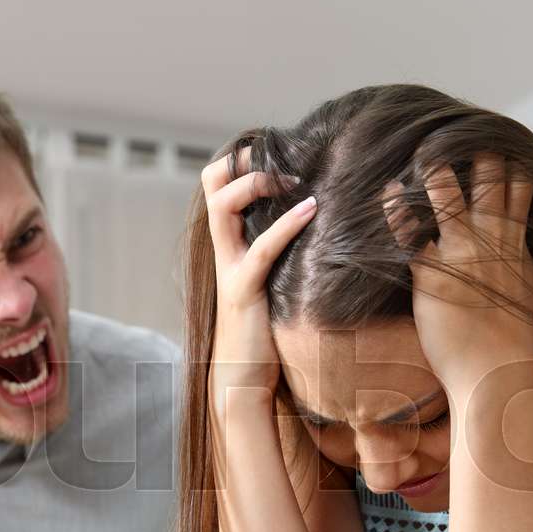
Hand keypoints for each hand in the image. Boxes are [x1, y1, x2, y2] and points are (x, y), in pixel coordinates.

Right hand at [201, 148, 316, 408]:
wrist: (244, 378)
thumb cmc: (266, 331)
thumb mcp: (274, 279)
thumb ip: (283, 251)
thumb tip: (321, 224)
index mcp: (229, 243)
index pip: (217, 183)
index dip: (241, 159)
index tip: (281, 153)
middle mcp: (223, 249)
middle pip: (211, 182)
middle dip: (242, 160)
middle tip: (283, 159)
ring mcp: (230, 268)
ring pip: (223, 206)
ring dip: (259, 182)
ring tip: (295, 178)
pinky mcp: (244, 290)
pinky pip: (261, 249)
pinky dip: (286, 224)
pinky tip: (311, 209)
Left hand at [398, 153, 532, 393]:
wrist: (495, 370)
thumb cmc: (515, 337)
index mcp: (515, 245)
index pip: (520, 195)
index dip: (512, 169)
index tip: (506, 148)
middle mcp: (491, 243)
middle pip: (489, 186)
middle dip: (480, 157)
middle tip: (469, 133)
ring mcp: (460, 255)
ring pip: (449, 200)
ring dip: (436, 173)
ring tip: (426, 148)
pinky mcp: (431, 273)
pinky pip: (410, 234)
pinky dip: (397, 210)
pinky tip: (388, 190)